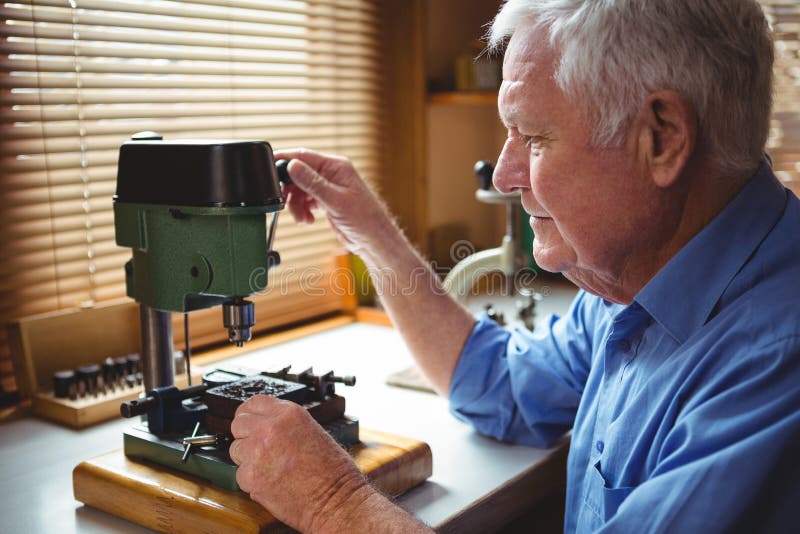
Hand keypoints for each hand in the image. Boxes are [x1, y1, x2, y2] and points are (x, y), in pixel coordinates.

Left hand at [230, 395, 372, 532]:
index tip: (251, 421)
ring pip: (236, 449)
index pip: (254, 403)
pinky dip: (252, 480)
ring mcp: (257, 452)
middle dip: (246, 435)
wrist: (335, 499)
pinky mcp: (250, 476)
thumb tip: (265, 424)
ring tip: (270, 466)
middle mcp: (270, 428)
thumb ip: (285, 424)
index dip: (251, 414)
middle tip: (258, 447)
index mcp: (288, 413)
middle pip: (239, 423)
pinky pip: (240, 474)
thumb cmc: (332, 470)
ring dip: (247, 458)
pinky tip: (271, 481)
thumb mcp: (312, 431)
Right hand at [274, 148, 398, 260]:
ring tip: (303, 218)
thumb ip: (312, 183)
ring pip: (300, 190)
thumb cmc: (364, 219)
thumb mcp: (335, 200)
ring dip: (296, 204)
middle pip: (298, 174)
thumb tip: (292, 166)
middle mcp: (331, 174)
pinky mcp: (326, 201)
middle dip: (290, 190)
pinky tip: (309, 220)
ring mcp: (328, 187)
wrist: (373, 240)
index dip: (285, 161)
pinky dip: (302, 210)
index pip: (303, 156)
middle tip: (285, 203)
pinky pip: (306, 200)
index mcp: (336, 166)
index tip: (269, 167)